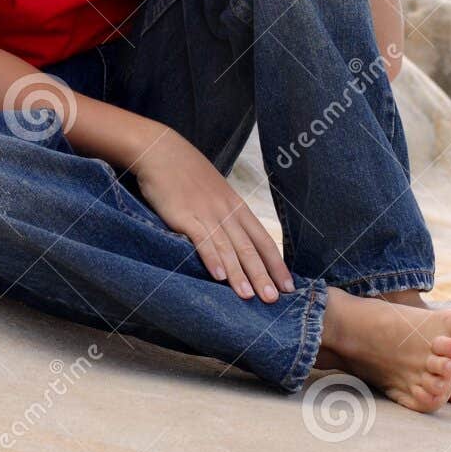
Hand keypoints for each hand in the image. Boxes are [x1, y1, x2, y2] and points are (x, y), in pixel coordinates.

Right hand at [133, 128, 295, 300]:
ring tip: (249, 296)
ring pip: (228, 247)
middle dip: (262, 275)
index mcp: (237, 207)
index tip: (288, 286)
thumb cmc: (188, 175)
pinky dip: (211, 258)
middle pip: (249, 247)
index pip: (263, 239)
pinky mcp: (184, 215)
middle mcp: (226, 212)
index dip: (276, 264)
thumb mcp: (215, 194)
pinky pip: (201, 239)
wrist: (162, 151)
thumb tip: (236, 244)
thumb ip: (226, 217)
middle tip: (274, 300)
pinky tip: (218, 276)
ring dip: (239, 273)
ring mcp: (206, 213)